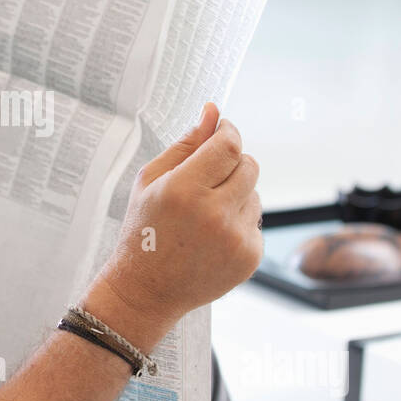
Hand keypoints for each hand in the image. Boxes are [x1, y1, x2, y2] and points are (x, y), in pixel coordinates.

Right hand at [82, 102, 262, 350]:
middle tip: (210, 175)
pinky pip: (256, 222)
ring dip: (236, 195)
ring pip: (254, 193)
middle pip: (249, 165)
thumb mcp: (151, 181)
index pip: (228, 145)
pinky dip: (239, 223)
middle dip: (234, 162)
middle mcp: (213, 213)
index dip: (229, 133)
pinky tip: (212, 238)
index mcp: (184, 189)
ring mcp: (235, 238)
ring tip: (205, 215)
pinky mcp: (250, 257)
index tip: (222, 132)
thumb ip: (186, 143)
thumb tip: (213, 111)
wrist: (147, 289)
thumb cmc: (145, 229)